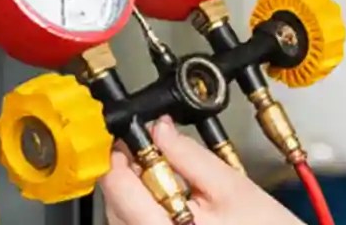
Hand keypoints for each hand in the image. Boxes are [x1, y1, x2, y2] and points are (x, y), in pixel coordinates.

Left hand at [100, 118, 303, 224]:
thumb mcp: (232, 186)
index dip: (122, 152)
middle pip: (113, 203)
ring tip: (166, 178)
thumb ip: (190, 155)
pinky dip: (141, 213)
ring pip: (120, 218)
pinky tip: (167, 203)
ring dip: (133, 193)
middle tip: (154, 151)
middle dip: (129, 171)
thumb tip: (160, 129)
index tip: (135, 136)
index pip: (117, 185)